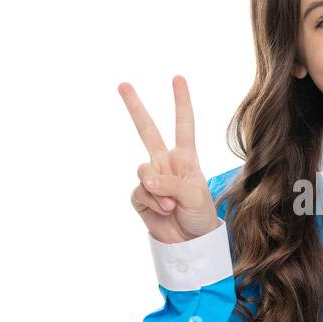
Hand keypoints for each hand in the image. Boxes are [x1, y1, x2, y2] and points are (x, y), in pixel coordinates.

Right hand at [118, 75, 220, 244]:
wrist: (191, 243)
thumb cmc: (200, 216)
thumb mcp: (195, 195)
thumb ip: (171, 182)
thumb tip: (146, 178)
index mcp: (185, 158)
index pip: (184, 125)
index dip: (181, 102)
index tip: (177, 78)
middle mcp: (166, 163)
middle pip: (147, 131)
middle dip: (135, 107)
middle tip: (122, 84)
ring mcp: (151, 179)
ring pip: (144, 170)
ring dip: (160, 190)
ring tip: (173, 204)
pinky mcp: (140, 196)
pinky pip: (140, 192)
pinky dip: (154, 203)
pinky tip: (165, 212)